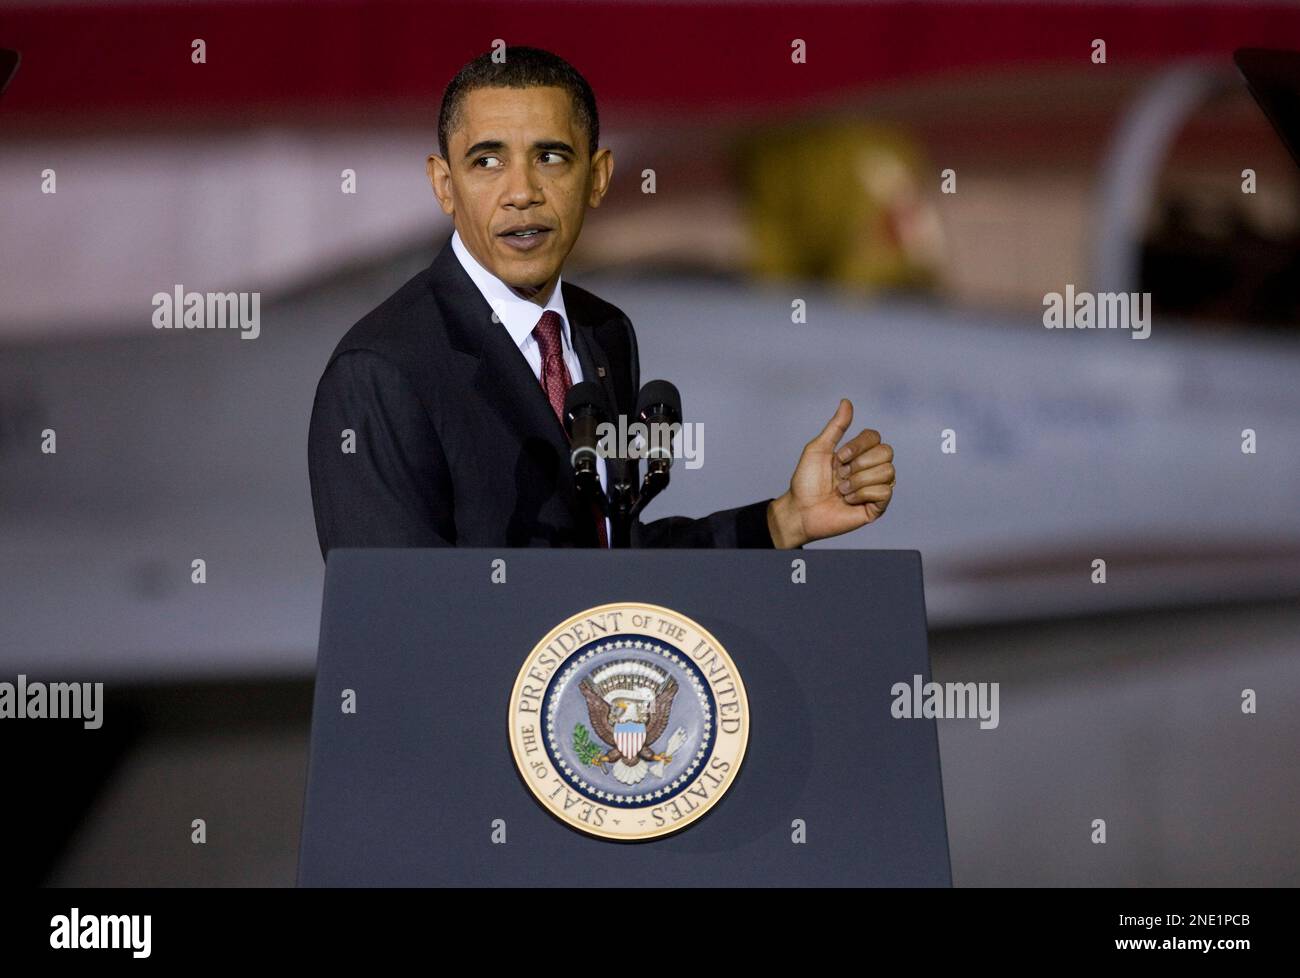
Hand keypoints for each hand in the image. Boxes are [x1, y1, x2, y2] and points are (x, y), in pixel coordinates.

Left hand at [767, 399, 894, 547]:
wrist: (801, 510)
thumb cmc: (806, 481)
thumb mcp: (818, 449)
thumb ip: (836, 427)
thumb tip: (846, 402)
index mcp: (859, 454)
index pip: (875, 437)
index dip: (858, 445)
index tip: (838, 458)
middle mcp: (871, 469)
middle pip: (887, 452)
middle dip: (860, 463)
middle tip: (841, 475)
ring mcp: (875, 488)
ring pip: (888, 471)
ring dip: (858, 481)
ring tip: (842, 490)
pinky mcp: (877, 507)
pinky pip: (885, 492)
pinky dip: (862, 494)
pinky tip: (848, 500)